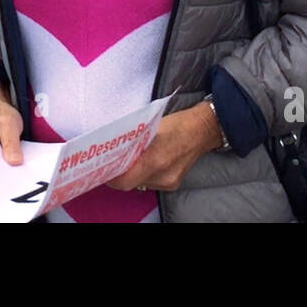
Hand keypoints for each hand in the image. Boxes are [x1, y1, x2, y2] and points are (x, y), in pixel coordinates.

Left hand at [107, 104, 222, 191]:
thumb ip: (132, 139)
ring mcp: (168, 181)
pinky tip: (143, 162)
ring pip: (139, 183)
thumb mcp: (149, 125)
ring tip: (126, 160)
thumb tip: (112, 146)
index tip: (102, 167)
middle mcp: (162, 174)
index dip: (110, 176)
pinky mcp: (172, 184)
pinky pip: (149, 183)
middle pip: (130, 183)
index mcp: (155, 158)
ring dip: (130, 174)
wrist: (203, 130)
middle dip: (118, 174)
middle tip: (110, 163)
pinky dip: (142, 174)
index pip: (124, 180)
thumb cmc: (177, 122)